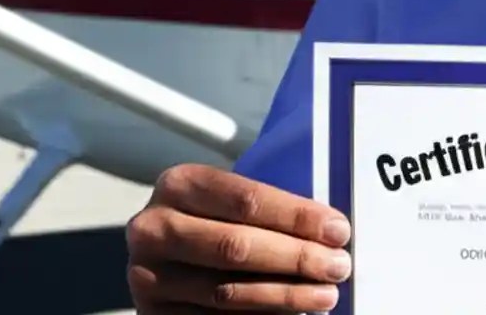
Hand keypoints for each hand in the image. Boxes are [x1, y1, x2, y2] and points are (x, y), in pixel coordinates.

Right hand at [125, 163, 351, 312]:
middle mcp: (154, 228)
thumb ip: (270, 211)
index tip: (338, 231)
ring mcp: (147, 276)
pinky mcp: (152, 314)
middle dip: (297, 258)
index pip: (248, 199)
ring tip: (325, 295)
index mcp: (180, 184)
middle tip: (338, 266)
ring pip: (226, 291)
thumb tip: (331, 233)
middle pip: (236, 246)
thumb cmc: (215, 222)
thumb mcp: (230, 203)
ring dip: (285, 295)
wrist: (166, 258)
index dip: (297, 217)